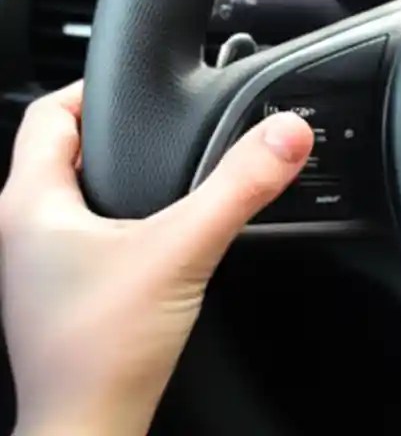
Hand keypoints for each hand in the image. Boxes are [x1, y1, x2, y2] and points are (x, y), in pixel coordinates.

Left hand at [0, 82, 313, 435]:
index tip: (140, 87)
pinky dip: (119, 224)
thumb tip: (285, 134)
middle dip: (116, 135)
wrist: (87, 430)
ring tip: (168, 177)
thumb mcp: (184, 250)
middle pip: (62, 153)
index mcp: (29, 204)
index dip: (94, 89)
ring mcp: (35, 267)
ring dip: (117, 181)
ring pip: (73, 198)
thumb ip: (239, 188)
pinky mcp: (59, 296)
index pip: (50, 113)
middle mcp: (21, 230)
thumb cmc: (104, 351)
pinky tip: (158, 240)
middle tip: (166, 128)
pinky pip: (85, 238)